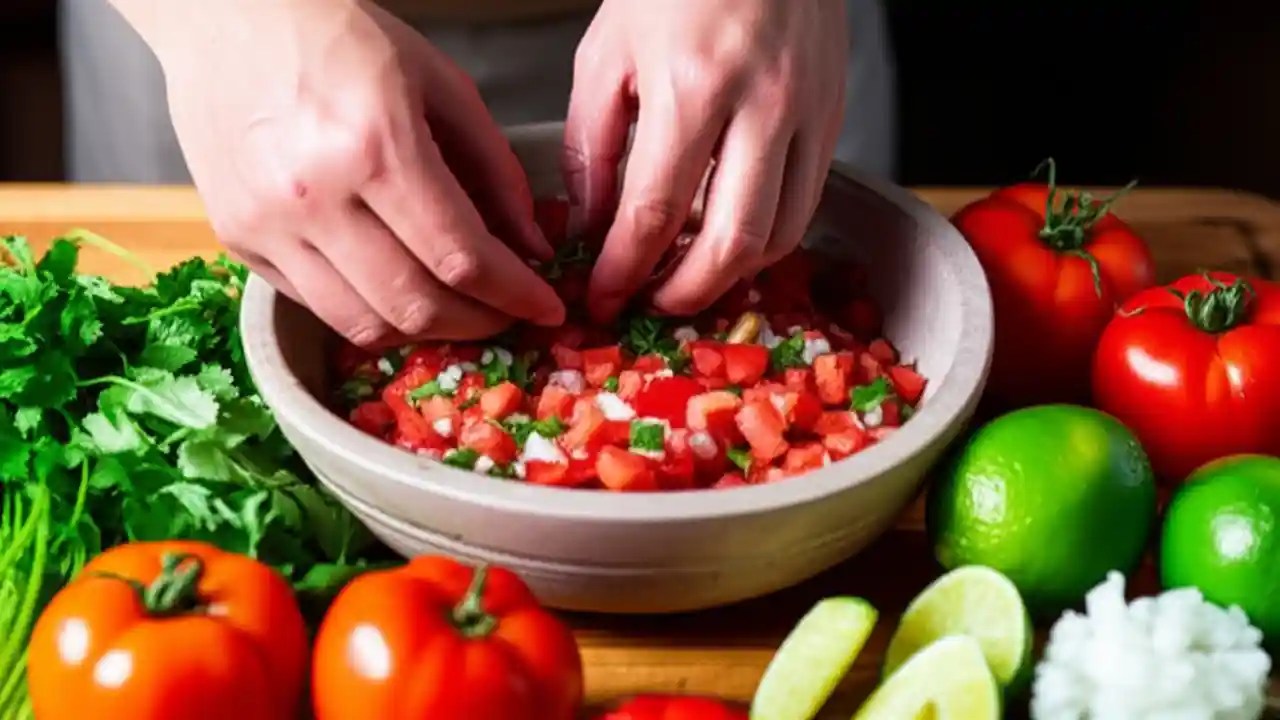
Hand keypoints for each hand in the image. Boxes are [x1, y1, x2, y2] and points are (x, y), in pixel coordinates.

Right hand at [116, 0, 564, 345]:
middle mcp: (315, 195)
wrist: (223, 14)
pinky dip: (369, 313)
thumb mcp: (440, 82)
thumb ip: (496, 169)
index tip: (546, 308)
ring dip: (424, 331)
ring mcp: (267, 224)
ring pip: (364, 325)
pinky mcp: (237, 238)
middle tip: (506, 316)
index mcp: (375, 145)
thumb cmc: (339, 35)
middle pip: (416, 305)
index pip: (462, 256)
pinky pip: (317, 306)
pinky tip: (396, 289)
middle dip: (479, 324)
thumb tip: (532, 246)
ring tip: (456, 310)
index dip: (515, 296)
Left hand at [563, 0, 847, 321]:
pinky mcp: (834, 118)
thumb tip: (595, 224)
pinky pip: (805, 205)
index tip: (602, 297)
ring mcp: (808, 114)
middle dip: (683, 293)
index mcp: (691, 84)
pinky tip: (728, 238)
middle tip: (648, 303)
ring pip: (780, 236)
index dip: (624, 271)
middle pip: (730, 244)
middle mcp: (761, 106)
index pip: (654, 211)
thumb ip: (595, 143)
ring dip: (729, 275)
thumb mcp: (608, 50)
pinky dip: (765, 239)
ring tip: (686, 276)